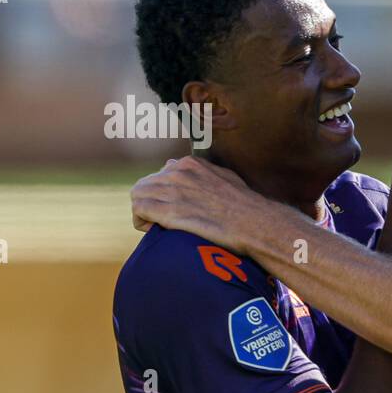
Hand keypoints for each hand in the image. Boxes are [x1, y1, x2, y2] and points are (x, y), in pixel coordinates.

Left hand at [130, 157, 265, 251]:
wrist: (253, 222)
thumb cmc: (246, 205)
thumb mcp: (227, 178)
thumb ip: (207, 173)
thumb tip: (196, 174)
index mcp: (190, 163)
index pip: (162, 173)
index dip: (164, 192)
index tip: (173, 206)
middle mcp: (178, 173)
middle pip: (147, 183)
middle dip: (151, 201)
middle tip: (161, 219)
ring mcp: (172, 191)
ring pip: (138, 195)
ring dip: (144, 211)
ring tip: (156, 225)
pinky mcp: (169, 210)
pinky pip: (139, 209)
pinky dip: (141, 221)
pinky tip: (153, 229)